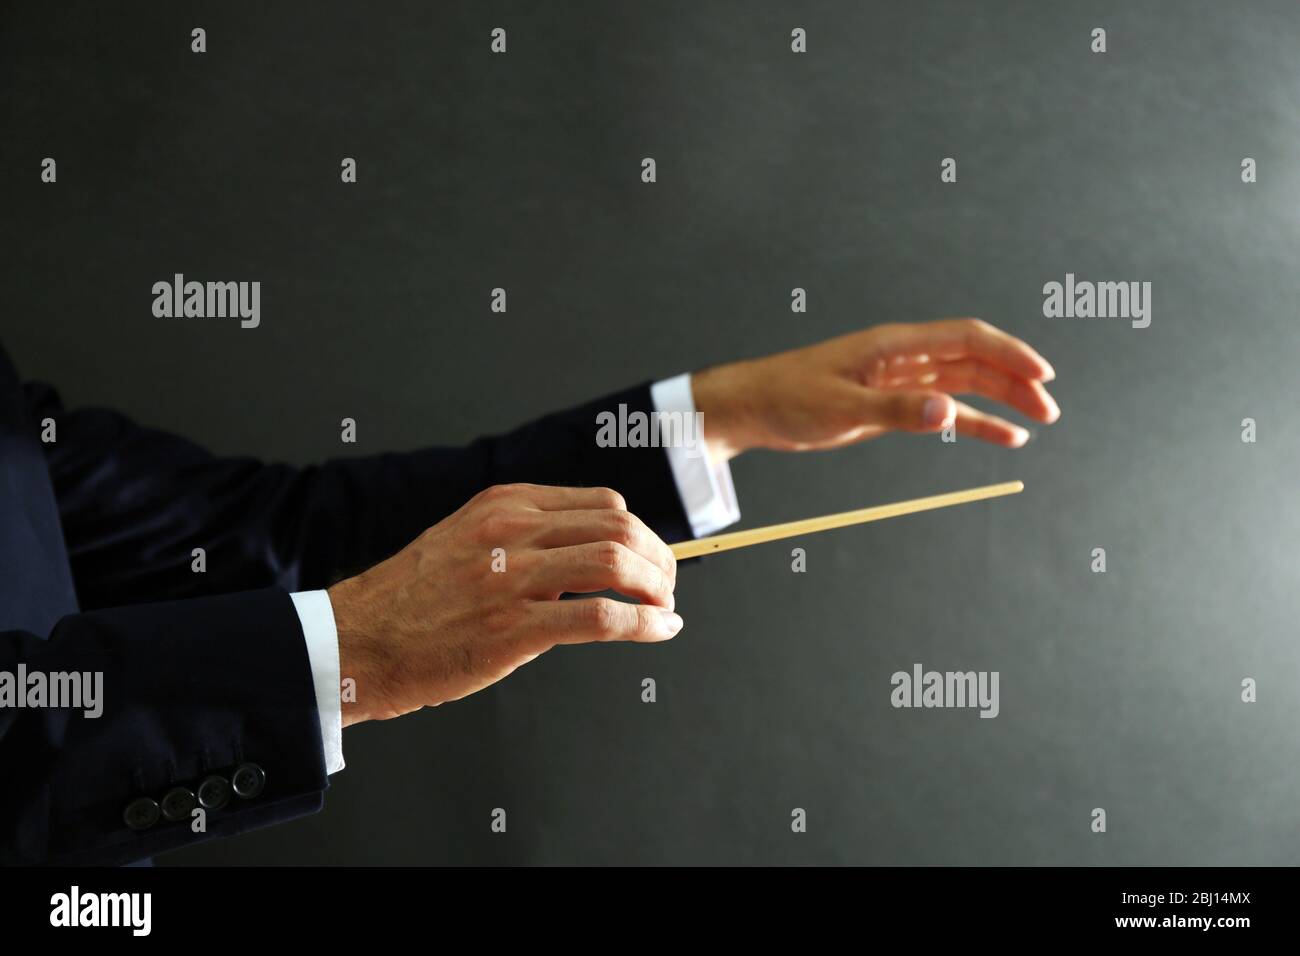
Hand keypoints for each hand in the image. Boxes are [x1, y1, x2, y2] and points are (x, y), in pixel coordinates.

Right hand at [328, 483, 679, 725]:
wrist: (358, 641)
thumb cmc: (413, 601)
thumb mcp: (466, 541)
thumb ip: (522, 539)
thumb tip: (587, 557)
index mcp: (504, 504)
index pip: (601, 503)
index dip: (640, 532)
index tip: (650, 559)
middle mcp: (512, 530)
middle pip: (619, 526)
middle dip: (659, 557)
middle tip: (667, 585)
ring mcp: (513, 577)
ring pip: (617, 563)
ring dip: (657, 587)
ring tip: (665, 608)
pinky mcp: (514, 626)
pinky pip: (602, 616)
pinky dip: (645, 623)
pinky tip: (660, 631)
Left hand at [690, 318, 1059, 461]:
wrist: (754, 407)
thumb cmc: (788, 398)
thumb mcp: (841, 408)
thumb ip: (896, 411)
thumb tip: (948, 410)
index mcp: (894, 345)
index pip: (965, 339)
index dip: (1008, 353)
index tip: (1041, 375)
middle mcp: (903, 356)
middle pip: (974, 359)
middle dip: (1015, 379)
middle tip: (1050, 408)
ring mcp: (900, 380)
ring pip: (965, 382)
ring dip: (1002, 399)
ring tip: (1039, 420)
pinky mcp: (892, 403)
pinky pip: (943, 408)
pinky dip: (974, 421)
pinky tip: (1002, 436)